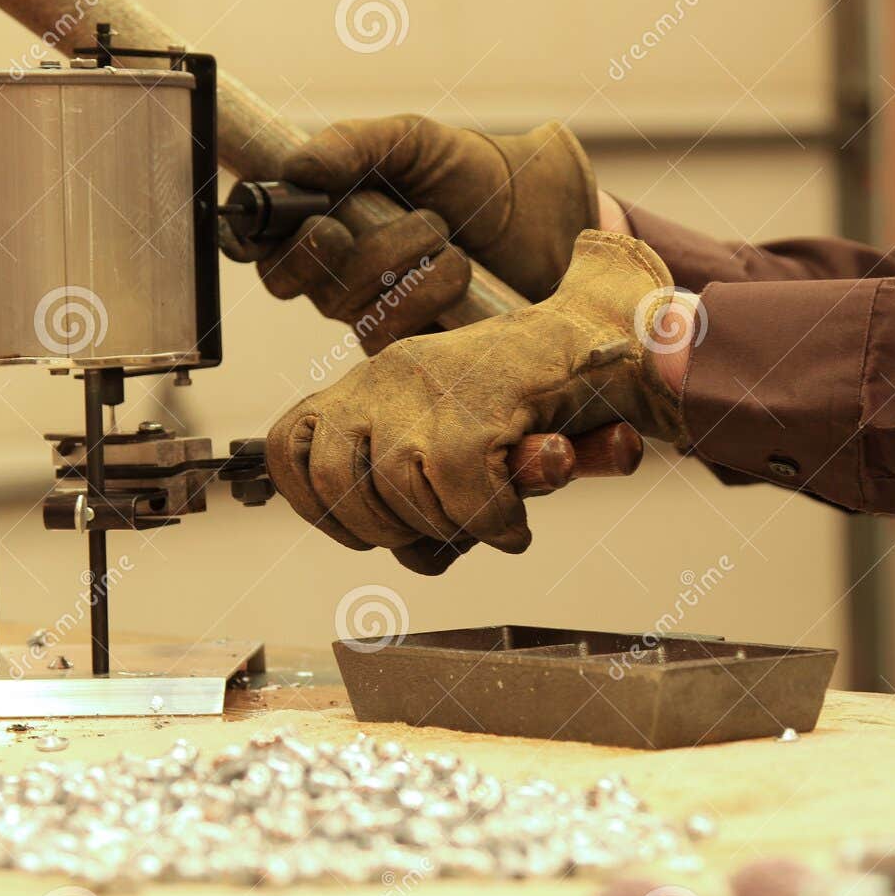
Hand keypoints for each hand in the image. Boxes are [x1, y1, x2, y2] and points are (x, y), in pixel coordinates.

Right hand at [254, 115, 598, 351]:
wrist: (546, 217)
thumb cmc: (473, 175)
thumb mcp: (415, 141)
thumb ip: (354, 143)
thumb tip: (295, 167)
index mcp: (320, 220)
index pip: (256, 244)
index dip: (268, 238)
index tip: (320, 218)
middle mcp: (333, 274)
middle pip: (297, 280)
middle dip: (357, 247)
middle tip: (414, 218)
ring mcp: (368, 314)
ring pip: (349, 307)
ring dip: (405, 263)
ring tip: (448, 235)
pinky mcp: (407, 351)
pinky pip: (390, 337)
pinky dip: (430, 294)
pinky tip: (463, 271)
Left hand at [266, 231, 690, 571]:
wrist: (602, 338)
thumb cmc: (530, 401)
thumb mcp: (456, 439)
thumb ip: (419, 493)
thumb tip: (416, 557)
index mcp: (370, 382)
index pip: (293, 445)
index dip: (318, 505)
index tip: (364, 531)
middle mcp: (386, 377)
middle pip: (338, 482)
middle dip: (387, 530)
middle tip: (441, 528)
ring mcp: (428, 388)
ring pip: (399, 492)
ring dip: (446, 526)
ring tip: (487, 519)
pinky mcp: (476, 405)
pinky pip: (463, 496)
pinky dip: (493, 525)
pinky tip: (515, 525)